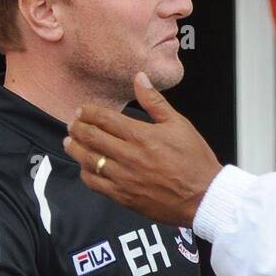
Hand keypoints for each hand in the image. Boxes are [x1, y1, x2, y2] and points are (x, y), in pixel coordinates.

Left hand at [63, 71, 221, 225]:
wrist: (204, 197)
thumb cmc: (195, 161)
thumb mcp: (179, 124)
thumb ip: (154, 102)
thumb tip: (139, 78)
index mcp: (141, 136)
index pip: (104, 119)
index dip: (88, 112)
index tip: (82, 110)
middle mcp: (129, 157)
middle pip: (91, 138)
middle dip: (77, 128)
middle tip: (73, 124)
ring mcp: (125, 179)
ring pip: (89, 161)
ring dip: (76, 150)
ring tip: (71, 143)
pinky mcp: (125, 197)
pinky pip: (96, 184)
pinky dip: (86, 174)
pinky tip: (85, 168)